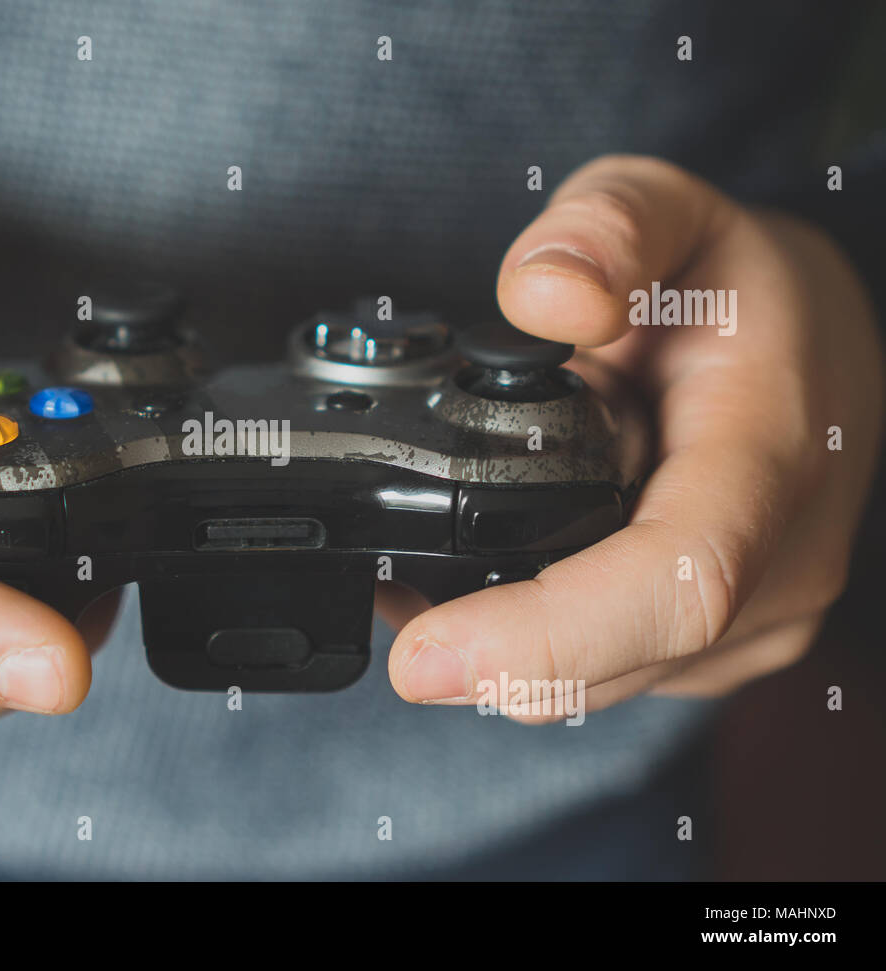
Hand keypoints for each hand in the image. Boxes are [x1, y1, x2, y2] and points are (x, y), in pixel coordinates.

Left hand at [384, 155, 884, 715]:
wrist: (816, 347)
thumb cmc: (742, 285)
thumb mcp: (674, 210)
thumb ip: (606, 229)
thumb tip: (542, 297)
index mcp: (767, 457)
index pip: (673, 585)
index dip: (543, 639)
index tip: (423, 659)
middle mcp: (780, 563)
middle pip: (615, 661)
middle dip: (482, 660)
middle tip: (382, 609)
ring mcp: (759, 614)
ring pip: (607, 684)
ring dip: (501, 661)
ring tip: (415, 590)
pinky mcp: (727, 639)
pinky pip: (619, 673)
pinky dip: (537, 651)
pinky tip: (481, 595)